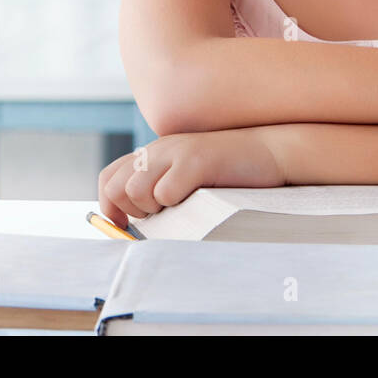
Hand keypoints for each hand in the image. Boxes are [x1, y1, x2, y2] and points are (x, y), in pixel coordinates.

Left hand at [97, 128, 286, 228]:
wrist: (268, 152)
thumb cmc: (227, 175)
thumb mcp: (185, 177)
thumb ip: (159, 190)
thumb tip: (131, 228)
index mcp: (152, 153)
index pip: (109, 179)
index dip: (111, 207)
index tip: (127, 225)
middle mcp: (157, 149)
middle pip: (117, 188)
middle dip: (134, 211)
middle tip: (163, 212)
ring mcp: (175, 152)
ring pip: (136, 192)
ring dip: (155, 208)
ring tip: (181, 204)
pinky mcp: (194, 160)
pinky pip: (165, 193)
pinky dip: (176, 204)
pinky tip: (195, 197)